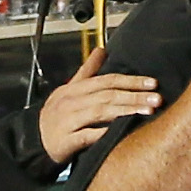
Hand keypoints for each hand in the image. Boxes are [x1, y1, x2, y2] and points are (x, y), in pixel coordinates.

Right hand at [37, 46, 162, 161]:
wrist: (33, 141)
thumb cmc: (57, 115)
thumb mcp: (70, 90)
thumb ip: (88, 71)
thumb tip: (102, 50)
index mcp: (75, 89)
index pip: (107, 81)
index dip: (130, 81)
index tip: (152, 83)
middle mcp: (72, 102)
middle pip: (107, 95)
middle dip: (134, 95)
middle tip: (156, 98)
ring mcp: (68, 121)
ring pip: (100, 112)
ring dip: (126, 110)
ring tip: (147, 111)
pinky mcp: (66, 141)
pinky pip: (87, 136)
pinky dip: (103, 132)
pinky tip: (120, 131)